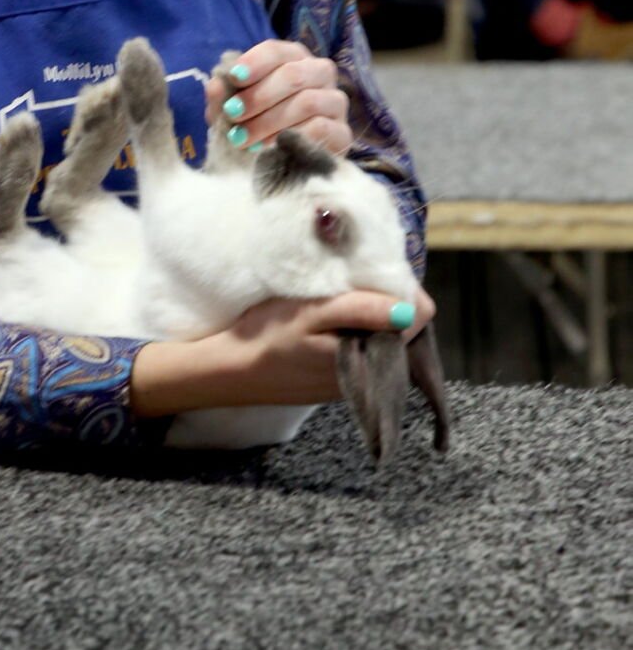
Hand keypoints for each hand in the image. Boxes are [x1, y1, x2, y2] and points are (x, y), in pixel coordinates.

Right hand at [131, 286, 432, 415]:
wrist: (230, 373)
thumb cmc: (268, 338)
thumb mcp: (312, 313)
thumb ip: (361, 309)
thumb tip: (411, 308)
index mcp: (371, 358)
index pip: (419, 316)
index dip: (403, 288)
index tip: (375, 271)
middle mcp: (372, 374)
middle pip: (405, 326)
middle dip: (387, 299)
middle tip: (353, 278)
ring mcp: (356, 378)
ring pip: (384, 336)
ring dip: (370, 313)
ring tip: (339, 294)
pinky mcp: (339, 378)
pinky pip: (363, 347)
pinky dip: (353, 329)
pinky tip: (328, 317)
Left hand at [204, 39, 351, 157]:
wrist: (280, 165)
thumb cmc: (253, 126)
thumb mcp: (230, 111)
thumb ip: (221, 97)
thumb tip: (215, 84)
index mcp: (292, 58)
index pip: (276, 51)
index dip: (254, 62)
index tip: (233, 78)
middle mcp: (318, 73)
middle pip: (293, 75)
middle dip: (259, 96)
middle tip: (233, 116)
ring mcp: (334, 102)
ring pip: (307, 102)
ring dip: (270, 121)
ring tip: (245, 140)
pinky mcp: (343, 132)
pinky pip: (322, 129)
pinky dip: (292, 139)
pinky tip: (270, 150)